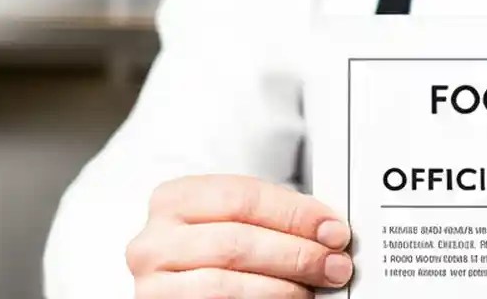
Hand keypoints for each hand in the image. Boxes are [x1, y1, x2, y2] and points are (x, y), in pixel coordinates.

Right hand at [127, 175, 352, 297]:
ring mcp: (152, 284)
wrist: (181, 287)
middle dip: (296, 254)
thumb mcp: (232, 220)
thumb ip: (270, 218)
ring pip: (225, 284)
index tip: (333, 229)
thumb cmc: (212, 249)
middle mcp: (154, 241)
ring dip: (281, 288)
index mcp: (175, 200)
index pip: (242, 197)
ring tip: (312, 290)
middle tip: (334, 264)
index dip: (295, 214)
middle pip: (237, 242)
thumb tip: (327, 230)